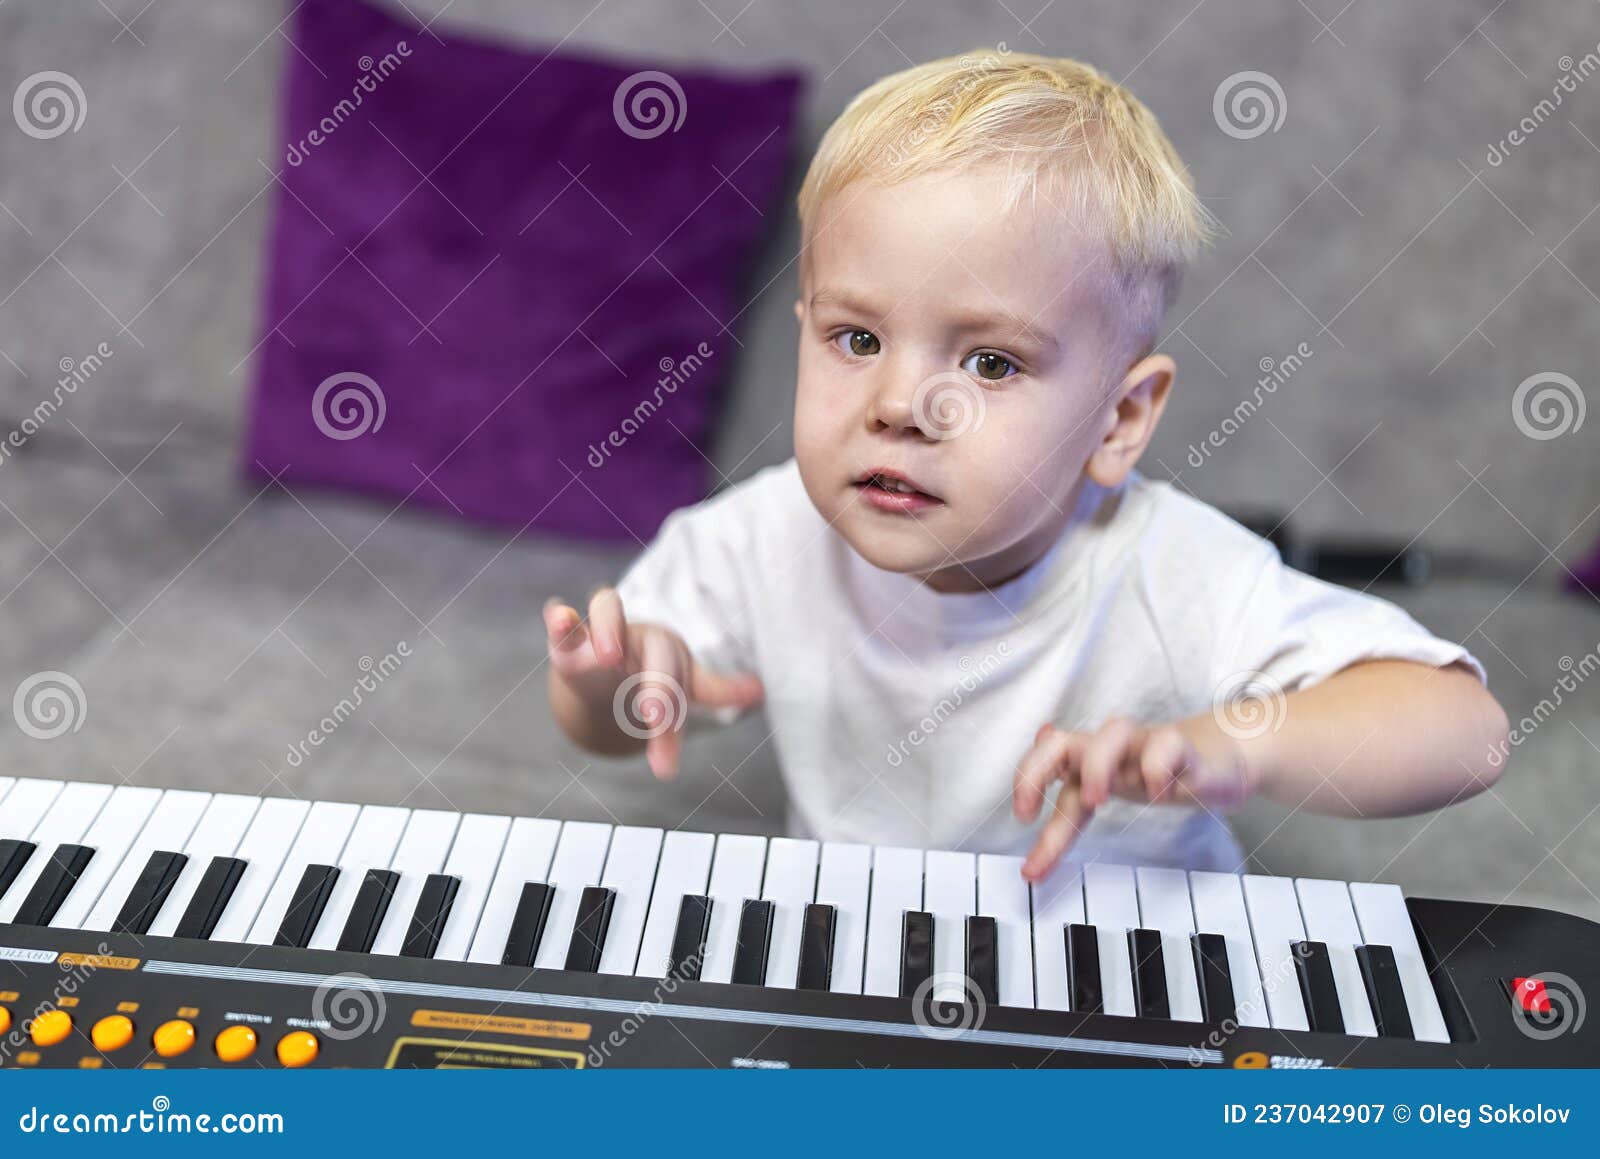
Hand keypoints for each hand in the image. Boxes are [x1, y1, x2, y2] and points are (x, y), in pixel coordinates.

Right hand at [543, 587, 762, 778]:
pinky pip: (561, 621)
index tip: (670, 737)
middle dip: (656, 685)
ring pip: (608, 608)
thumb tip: (762, 690)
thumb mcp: (680, 686)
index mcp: (667, 650)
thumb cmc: (650, 672)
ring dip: (609, 628)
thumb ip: (715, 690)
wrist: (604, 669)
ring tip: (608, 656)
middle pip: (652, 649)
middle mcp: (639, 635)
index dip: (678, 700)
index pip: (678, 674)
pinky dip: (559, 616)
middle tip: (657, 718)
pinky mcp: (567, 640)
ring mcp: (601, 633)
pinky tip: (561, 617)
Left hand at [1012, 715, 1259, 880]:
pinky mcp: (1182, 749)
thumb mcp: (1111, 785)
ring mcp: (1143, 746)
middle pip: (1060, 744)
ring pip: (1111, 734)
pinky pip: (1167, 745)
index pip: (1044, 777)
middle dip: (1034, 773)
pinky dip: (1158, 768)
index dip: (1026, 813)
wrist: (1219, 757)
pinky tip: (1158, 794)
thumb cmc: (1160, 770)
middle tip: (1027, 813)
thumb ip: (1071, 796)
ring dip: (1096, 766)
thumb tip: (1028, 788)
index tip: (1030, 869)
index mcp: (1087, 761)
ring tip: (1097, 802)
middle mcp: (1108, 750)